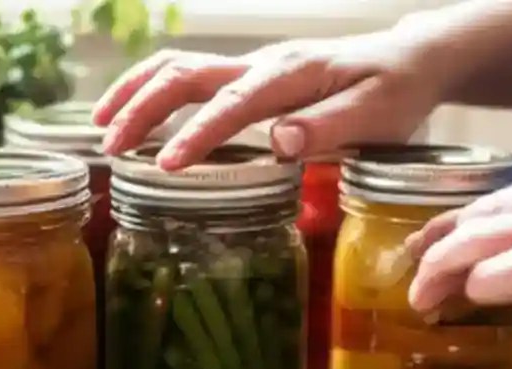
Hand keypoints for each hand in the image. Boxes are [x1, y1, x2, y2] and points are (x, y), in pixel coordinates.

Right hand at [92, 20, 452, 169]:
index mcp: (292, 75)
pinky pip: (192, 75)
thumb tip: (278, 139)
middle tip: (112, 146)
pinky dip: (154, 90)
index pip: (234, 103)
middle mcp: (264, 64)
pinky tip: (134, 113)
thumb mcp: (378, 115)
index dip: (197, 133)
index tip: (166, 165)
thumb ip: (329, 126)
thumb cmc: (396, 93)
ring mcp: (254, 67)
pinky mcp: (251, 77)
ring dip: (137, 92)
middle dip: (143, 107)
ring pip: (181, 66)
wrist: (409, 60)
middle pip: (187, 73)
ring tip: (101, 125)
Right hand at [407, 154, 511, 353]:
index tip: (419, 305)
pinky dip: (499, 212)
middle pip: (496, 209)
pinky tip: (484, 232)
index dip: (449, 269)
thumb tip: (490, 273)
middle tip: (409, 288)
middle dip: (443, 246)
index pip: (497, 237)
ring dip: (465, 226)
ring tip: (428, 257)